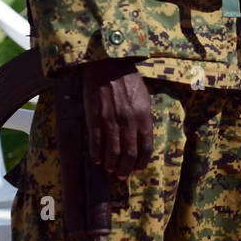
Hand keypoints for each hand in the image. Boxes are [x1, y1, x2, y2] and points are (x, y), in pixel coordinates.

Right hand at [82, 58, 153, 176]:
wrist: (108, 65)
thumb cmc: (128, 80)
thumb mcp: (144, 98)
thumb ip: (144, 118)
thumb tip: (142, 138)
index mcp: (143, 116)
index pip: (145, 147)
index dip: (142, 161)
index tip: (138, 169)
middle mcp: (129, 121)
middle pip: (129, 154)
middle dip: (126, 169)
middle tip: (123, 175)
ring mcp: (111, 121)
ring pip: (113, 152)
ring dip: (112, 165)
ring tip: (111, 170)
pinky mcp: (94, 119)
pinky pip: (96, 144)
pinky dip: (97, 155)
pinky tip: (97, 160)